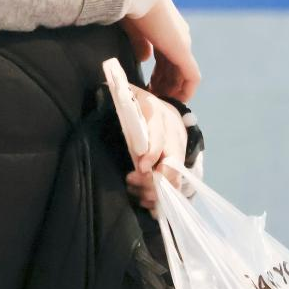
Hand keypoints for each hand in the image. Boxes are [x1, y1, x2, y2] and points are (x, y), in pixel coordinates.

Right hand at [122, 0, 200, 100]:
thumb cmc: (130, 7)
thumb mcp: (133, 30)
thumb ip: (140, 45)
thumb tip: (144, 59)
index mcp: (168, 31)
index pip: (166, 59)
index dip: (158, 75)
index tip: (147, 87)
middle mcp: (179, 38)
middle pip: (175, 69)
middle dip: (165, 86)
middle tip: (153, 100)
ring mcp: (183, 45)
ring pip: (183, 75)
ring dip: (173, 90)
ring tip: (161, 103)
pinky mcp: (183, 52)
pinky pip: (191, 77)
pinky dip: (185, 90)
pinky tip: (175, 101)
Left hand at [124, 87, 185, 213]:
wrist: (169, 111)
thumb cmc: (144, 105)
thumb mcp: (134, 95)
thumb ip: (122, 92)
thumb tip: (108, 86)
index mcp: (161, 118)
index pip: (160, 137)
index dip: (152, 153)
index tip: (140, 167)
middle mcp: (174, 137)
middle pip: (172, 164)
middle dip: (154, 179)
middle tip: (132, 182)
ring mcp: (180, 153)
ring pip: (175, 179)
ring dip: (155, 190)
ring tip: (136, 193)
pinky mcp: (180, 166)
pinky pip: (175, 187)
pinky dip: (162, 198)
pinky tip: (146, 201)